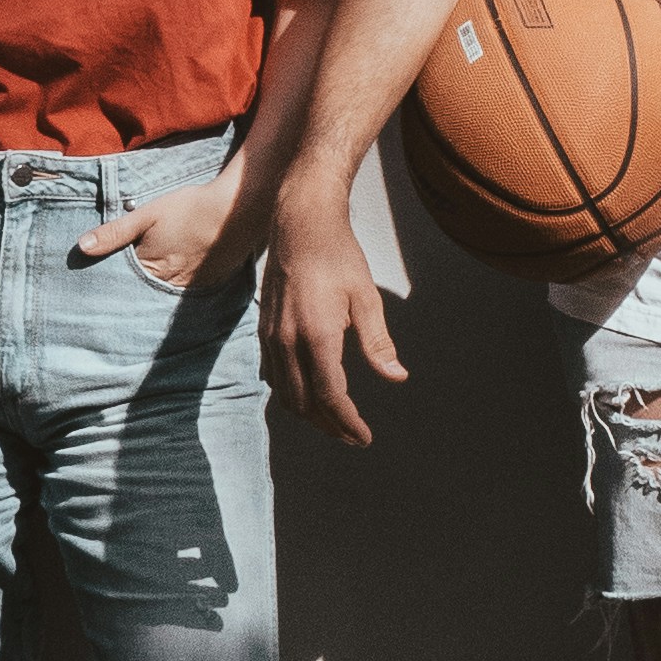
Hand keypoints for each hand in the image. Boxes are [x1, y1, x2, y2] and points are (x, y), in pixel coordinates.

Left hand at [77, 169, 252, 290]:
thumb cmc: (190, 208)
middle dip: (133, 286)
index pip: (123, 282)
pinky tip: (178, 272)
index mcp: (151, 269)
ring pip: (165, 291)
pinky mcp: (210, 282)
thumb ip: (116, 232)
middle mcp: (170, 284)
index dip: (112, 278)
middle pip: (144, 290)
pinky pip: (187, 290)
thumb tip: (81, 246)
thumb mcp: (148, 214)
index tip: (100, 281)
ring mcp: (192, 286)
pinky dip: (178, 284)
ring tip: (151, 277)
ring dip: (156, 286)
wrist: (238, 209)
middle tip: (127, 280)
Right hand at [262, 193, 407, 449]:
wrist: (300, 224)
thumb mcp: (366, 298)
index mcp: (316, 336)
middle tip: (353, 435)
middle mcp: (287, 341)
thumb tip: (396, 377)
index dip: (348, 423)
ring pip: (285, 394)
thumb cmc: (338, 255)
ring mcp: (271, 337)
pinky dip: (291, 394)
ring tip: (334, 421)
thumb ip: (378, 342)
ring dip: (309, 414)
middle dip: (329, 425)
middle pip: (304, 404)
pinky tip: (308, 394)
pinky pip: (273, 376)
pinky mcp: (264, 330)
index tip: (365, 437)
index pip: (330, 397)